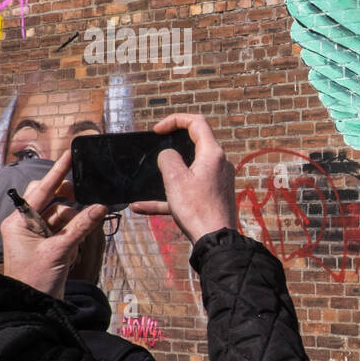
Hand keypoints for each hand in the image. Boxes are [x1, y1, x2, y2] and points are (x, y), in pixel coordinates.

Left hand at [0, 149, 107, 298]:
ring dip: (74, 224)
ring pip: (63, 214)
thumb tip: (101, 206)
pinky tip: (72, 251)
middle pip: (52, 198)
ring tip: (73, 244)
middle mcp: (26, 223)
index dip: (58, 172)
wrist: (34, 307)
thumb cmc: (36, 281)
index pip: (42, 190)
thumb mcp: (60, 251)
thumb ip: (81, 226)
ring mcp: (38, 234)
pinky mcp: (49, 245)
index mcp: (18, 221)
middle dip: (69, 201)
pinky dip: (74, 235)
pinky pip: (67, 229)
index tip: (69, 155)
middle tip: (87, 198)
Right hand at [128, 113, 237, 244]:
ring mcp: (216, 181)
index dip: (175, 120)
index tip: (157, 130)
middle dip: (172, 145)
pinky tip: (141, 206)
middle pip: (195, 144)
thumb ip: (167, 158)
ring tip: (148, 177)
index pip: (197, 123)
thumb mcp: (175, 178)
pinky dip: (167, 197)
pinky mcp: (211, 198)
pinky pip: (186, 192)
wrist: (216, 240)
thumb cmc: (197, 209)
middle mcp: (219, 165)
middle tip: (155, 148)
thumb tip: (168, 156)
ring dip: (167, 174)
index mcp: (212, 154)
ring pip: (188, 171)